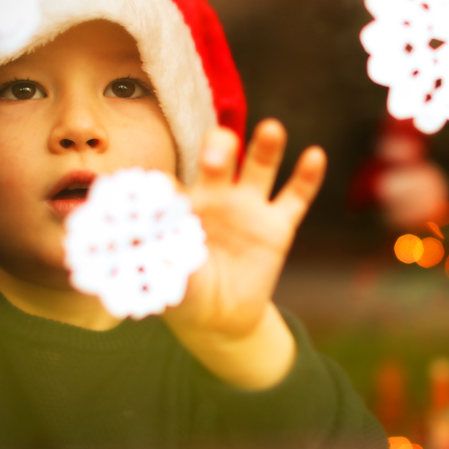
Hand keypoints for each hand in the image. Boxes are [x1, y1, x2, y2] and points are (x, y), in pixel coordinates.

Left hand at [165, 120, 325, 389]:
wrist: (220, 319)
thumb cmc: (185, 292)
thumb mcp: (168, 277)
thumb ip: (157, 255)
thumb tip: (133, 240)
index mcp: (183, 205)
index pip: (175, 182)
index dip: (166, 184)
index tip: (158, 190)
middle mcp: (217, 196)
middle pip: (220, 157)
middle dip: (219, 149)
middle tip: (216, 157)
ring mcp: (248, 209)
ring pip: (259, 168)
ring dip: (266, 147)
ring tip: (272, 129)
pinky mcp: (277, 227)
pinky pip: (295, 198)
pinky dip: (307, 177)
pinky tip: (315, 156)